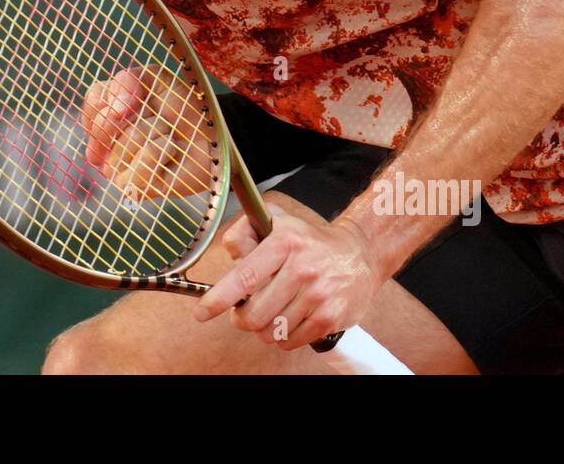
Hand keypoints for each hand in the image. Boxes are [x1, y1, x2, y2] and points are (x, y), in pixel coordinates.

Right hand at [79, 65, 211, 198]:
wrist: (210, 133)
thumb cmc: (181, 108)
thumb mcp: (155, 79)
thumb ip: (127, 80)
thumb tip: (116, 111)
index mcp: (104, 116)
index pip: (94, 101)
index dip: (118, 95)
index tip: (138, 97)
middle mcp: (105, 144)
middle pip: (108, 122)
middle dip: (143, 113)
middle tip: (158, 118)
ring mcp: (116, 167)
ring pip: (129, 140)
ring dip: (158, 131)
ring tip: (167, 136)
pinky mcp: (133, 187)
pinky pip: (143, 162)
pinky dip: (163, 151)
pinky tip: (170, 153)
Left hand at [193, 209, 385, 349]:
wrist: (360, 255)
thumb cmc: (311, 242)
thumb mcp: (280, 223)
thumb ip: (248, 232)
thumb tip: (229, 249)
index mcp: (285, 242)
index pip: (245, 276)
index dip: (219, 298)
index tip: (203, 312)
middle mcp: (303, 268)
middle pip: (254, 314)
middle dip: (242, 318)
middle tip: (244, 312)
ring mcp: (318, 295)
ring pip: (271, 331)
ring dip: (263, 328)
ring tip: (272, 312)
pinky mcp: (330, 317)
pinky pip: (290, 342)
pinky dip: (284, 337)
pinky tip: (291, 319)